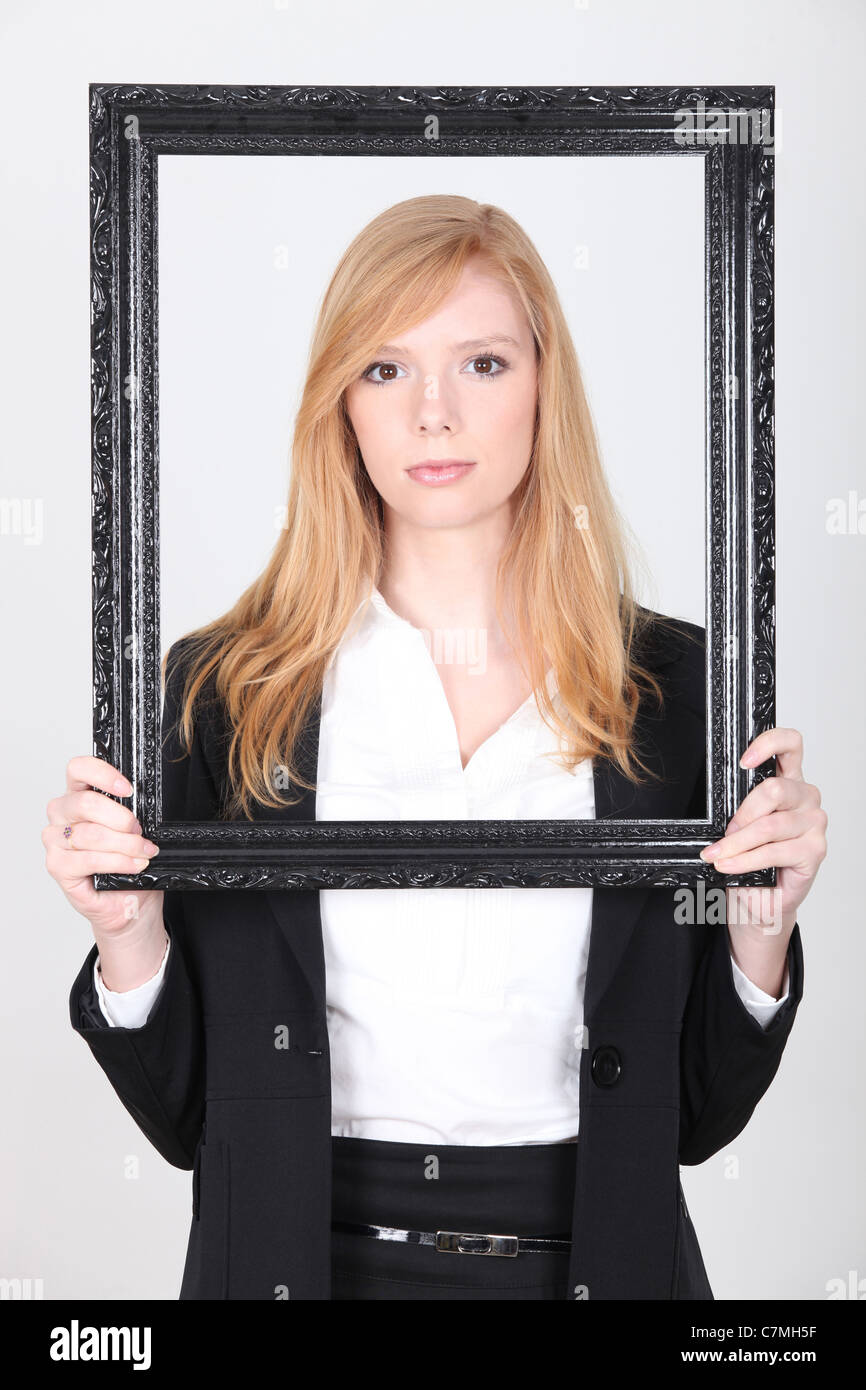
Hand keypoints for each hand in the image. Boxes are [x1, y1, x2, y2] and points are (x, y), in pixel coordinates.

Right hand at [43, 755, 162, 938]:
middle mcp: (62, 814)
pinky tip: (134, 865)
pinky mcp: (57, 865)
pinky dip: (117, 862)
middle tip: (139, 831)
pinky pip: (88, 859)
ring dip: (125, 844)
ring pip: (91, 834)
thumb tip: (141, 805)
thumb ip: (129, 812)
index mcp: (79, 795)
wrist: (129, 899)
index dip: (103, 774)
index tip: (128, 789)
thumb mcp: (133, 830)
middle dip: (121, 819)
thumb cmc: (129, 861)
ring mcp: (56, 840)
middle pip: (86, 803)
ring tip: (144, 852)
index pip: (78, 769)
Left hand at [699, 726, 826, 921]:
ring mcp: (814, 823)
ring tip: (717, 855)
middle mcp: (805, 797)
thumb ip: (739, 806)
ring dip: (737, 843)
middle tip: (722, 834)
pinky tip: (728, 865)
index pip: (790, 744)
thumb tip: (718, 805)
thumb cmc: (752, 857)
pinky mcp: (815, 850)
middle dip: (741, 814)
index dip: (769, 743)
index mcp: (788, 780)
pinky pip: (773, 851)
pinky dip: (745, 860)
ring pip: (769, 825)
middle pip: (773, 789)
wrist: (763, 898)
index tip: (744, 761)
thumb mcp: (742, 824)